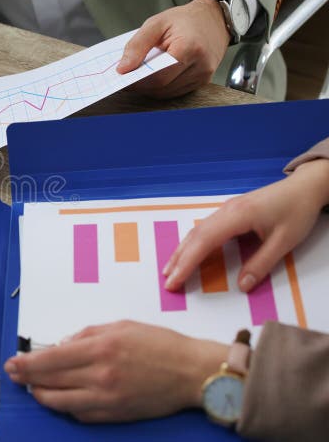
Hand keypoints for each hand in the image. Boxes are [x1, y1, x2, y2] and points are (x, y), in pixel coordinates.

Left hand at [4, 321, 226, 421]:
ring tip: (32, 388)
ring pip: (61, 401)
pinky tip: (59, 399)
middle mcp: (100, 375)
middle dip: (26, 378)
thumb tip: (62, 345)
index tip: (12, 362)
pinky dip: (65, 407)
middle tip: (13, 374)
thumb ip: (87, 334)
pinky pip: (80, 414)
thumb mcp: (120, 326)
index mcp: (100, 348)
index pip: (51, 359)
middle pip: (50, 381)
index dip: (27, 363)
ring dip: (41, 395)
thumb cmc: (159, 344)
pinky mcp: (115, 415)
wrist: (191, 373)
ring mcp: (107, 399)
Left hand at [117, 0, 229, 97]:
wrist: (213, 18)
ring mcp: (204, 76)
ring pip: (168, 93)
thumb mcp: (156, 23)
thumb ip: (137, 45)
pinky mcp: (202, 81)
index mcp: (189, 48)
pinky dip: (162, 87)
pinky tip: (154, 77)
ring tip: (140, 74)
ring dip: (150, 88)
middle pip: (163, 87)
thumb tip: (122, 69)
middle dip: (142, 85)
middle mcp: (201, 66)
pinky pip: (176, 91)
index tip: (122, 77)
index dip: (138, 80)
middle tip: (127, 76)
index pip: (159, 77)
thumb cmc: (184, 19)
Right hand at [164, 158, 328, 292]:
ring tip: (171, 269)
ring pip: (197, 231)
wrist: (305, 186)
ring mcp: (226, 209)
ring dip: (182, 250)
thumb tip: (242, 286)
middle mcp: (225, 211)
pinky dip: (193, 242)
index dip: (187, 263)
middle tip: (167, 280)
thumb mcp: (285, 242)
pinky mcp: (230, 210)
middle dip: (178, 259)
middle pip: (195, 236)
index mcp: (237, 216)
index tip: (174, 281)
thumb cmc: (297, 211)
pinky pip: (205, 227)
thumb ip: (261, 264)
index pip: (204, 242)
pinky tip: (189, 251)